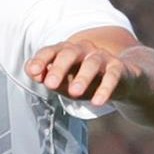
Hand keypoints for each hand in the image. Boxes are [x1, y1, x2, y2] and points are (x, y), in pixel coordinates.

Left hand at [24, 37, 141, 104]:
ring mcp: (102, 57)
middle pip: (70, 53)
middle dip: (59, 68)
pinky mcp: (119, 68)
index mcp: (66, 52)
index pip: (51, 51)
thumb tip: (32, 72)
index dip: (41, 60)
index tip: (33, 72)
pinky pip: (113, 76)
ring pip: (92, 63)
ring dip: (82, 77)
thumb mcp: (64, 83)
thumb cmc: (85, 81)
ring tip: (74, 94)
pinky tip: (97, 102)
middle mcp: (84, 50)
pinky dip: (105, 88)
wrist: (121, 81)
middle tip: (50, 85)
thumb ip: (48, 78)